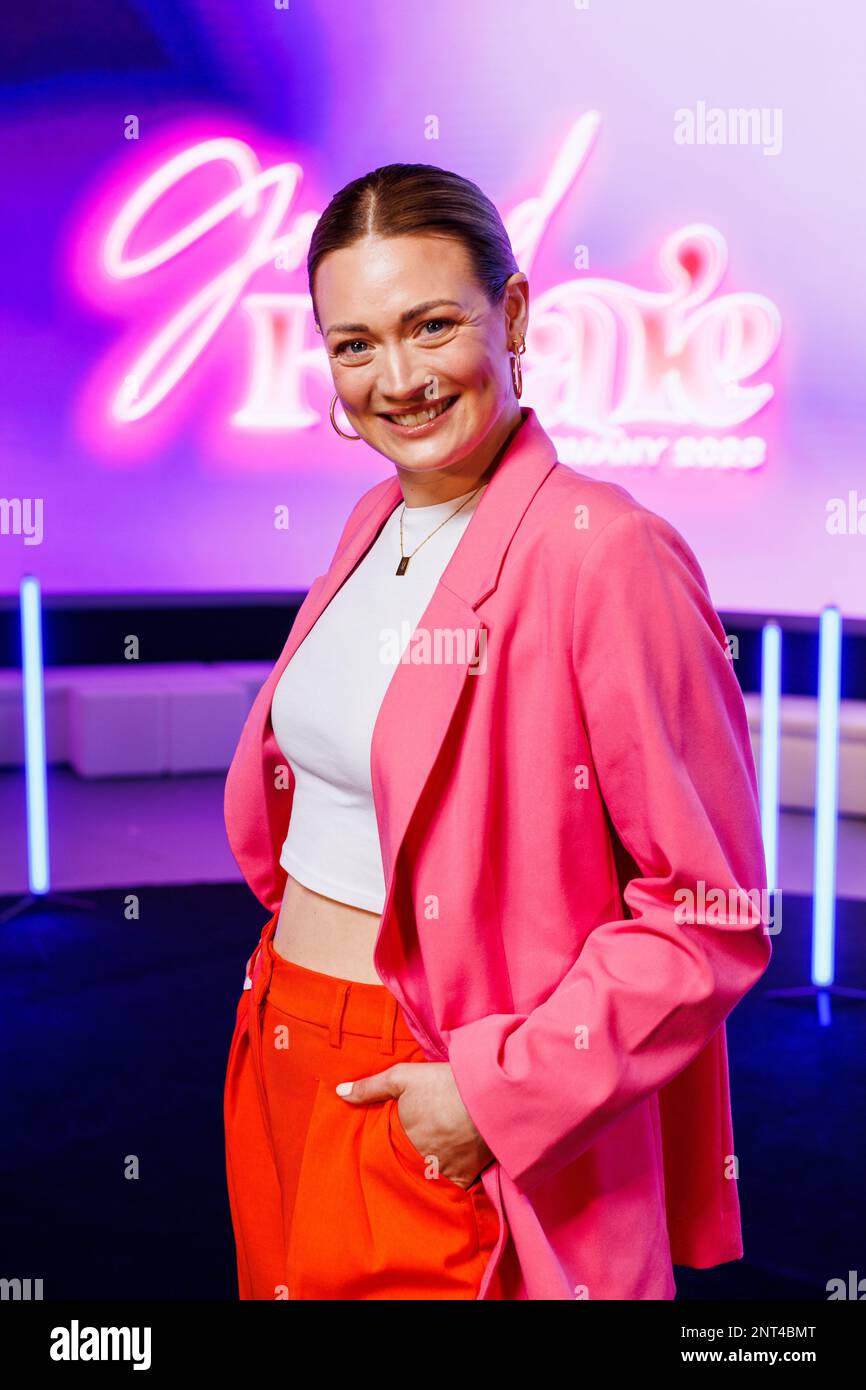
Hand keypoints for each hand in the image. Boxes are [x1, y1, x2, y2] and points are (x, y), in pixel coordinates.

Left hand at [335, 1062, 494, 1189]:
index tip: (379, 1152)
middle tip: (400, 1164)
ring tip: (418, 1175)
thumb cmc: (443, 1084)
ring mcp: (441, 1172)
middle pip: (402, 1170)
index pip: (381, 1154)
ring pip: (423, 1182)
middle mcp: (418, 1161)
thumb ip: (371, 1087)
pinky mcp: (464, 1177)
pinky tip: (441, 1182)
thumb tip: (339, 1092)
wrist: (488, 1095)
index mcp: (400, 1139)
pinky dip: (444, 1189)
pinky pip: (449, 1191)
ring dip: (420, 1179)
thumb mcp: (403, 1077)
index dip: (380, 1153)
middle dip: (399, 1169)